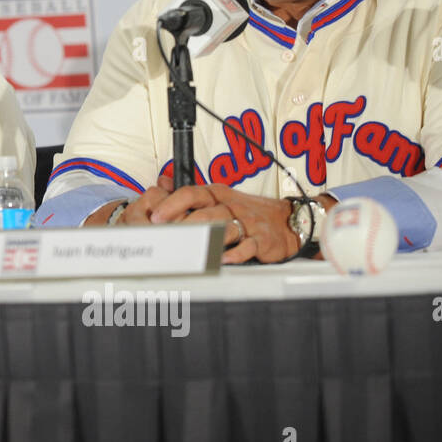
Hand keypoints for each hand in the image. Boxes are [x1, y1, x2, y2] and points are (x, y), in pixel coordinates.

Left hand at [149, 178, 298, 263]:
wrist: (285, 221)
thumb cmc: (246, 211)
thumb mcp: (218, 196)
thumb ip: (189, 192)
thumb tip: (161, 182)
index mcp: (217, 194)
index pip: (191, 193)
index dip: (171, 204)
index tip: (155, 218)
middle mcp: (230, 206)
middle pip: (204, 213)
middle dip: (183, 226)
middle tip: (166, 239)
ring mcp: (247, 223)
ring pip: (224, 228)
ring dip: (205, 239)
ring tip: (187, 250)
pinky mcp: (261, 240)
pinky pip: (247, 246)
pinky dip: (235, 254)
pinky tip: (222, 259)